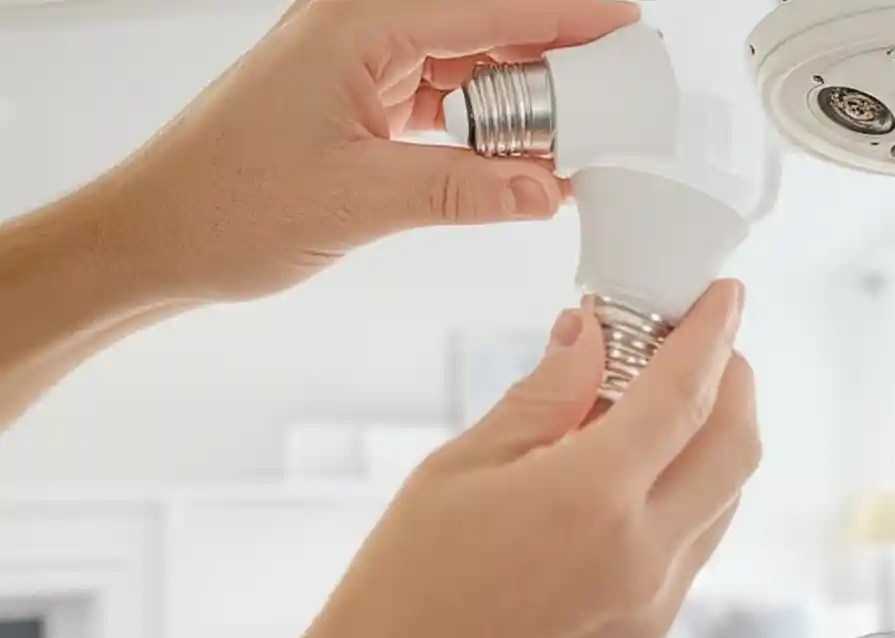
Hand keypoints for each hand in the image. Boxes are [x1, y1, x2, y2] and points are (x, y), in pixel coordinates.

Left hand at [110, 0, 638, 300]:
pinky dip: (485, 129)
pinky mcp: (357, 102)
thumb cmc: (221, 206)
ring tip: (575, 140)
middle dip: (554, 63)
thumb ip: (465, 188)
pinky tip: (520, 159)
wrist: (153, 240)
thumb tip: (548, 188)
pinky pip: (443, 101)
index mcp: (355, 25)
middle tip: (614, 100)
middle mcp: (358, 30)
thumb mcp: (359, 200)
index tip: (626, 26)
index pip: (487, 6)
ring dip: (521, 103)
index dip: (566, 15)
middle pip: (484, 27)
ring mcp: (356, 65)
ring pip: (468, 66)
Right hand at [241, 281, 759, 637]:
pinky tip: (627, 485)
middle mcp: (641, 558)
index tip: (721, 299)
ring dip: (709, 442)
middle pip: (736, 446)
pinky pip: (693, 551)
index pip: (686, 394)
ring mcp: (653, 608)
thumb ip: (542, 397)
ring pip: (722, 499)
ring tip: (652, 412)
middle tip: (698, 348)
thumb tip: (588, 339)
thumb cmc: (406, 596)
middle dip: (733, 382)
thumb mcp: (460, 469)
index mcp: (590, 501)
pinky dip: (681, 500)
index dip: (713, 333)